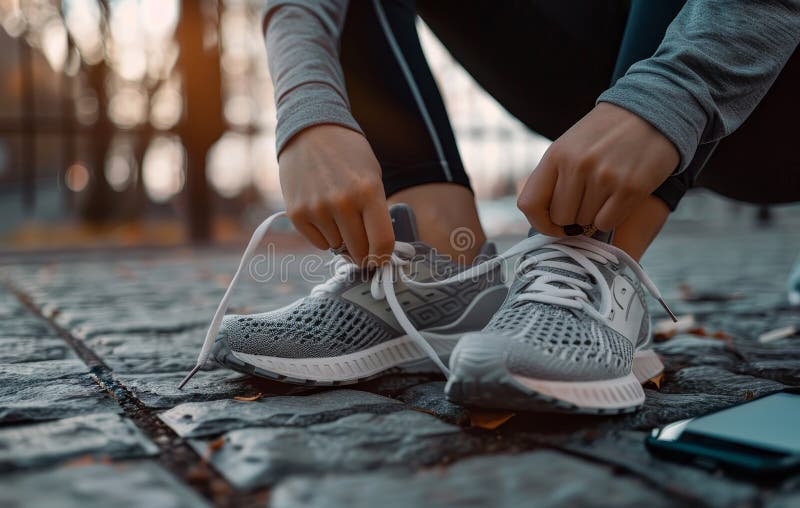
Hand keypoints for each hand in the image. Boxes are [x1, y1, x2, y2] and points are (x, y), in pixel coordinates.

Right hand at [279, 124, 393, 265]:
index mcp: (369, 192)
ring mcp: (317, 209)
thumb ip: (376, 212)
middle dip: (364, 251)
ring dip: (342, 238)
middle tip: (362, 241)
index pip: (382, 242)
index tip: (382, 260)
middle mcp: (342, 203)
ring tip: (338, 212)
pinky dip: (324, 235)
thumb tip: (374, 252)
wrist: (310, 131)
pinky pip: (318, 243)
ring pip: (338, 248)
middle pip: (359, 250)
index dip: (384, 257)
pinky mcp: (296, 214)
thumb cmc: (348, 155)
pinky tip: (323, 213)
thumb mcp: (373, 176)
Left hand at [517, 102, 679, 234]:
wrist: (653, 109)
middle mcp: (576, 165)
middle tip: (590, 197)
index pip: (529, 204)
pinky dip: (612, 217)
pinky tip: (620, 196)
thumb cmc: (606, 134)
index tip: (553, 225)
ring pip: (584, 222)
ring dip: (594, 214)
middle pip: (560, 218)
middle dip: (573, 217)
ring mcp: (603, 177)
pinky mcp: (630, 188)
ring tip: (607, 188)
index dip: (540, 223)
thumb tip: (544, 219)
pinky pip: (607, 223)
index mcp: (556, 155)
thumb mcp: (570, 145)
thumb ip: (553, 177)